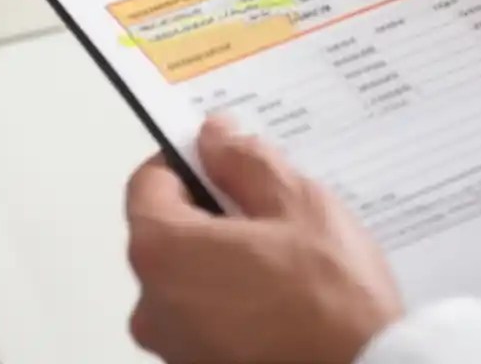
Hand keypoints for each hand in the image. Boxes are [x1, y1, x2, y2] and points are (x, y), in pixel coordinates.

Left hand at [125, 119, 402, 363]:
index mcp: (164, 252)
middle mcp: (152, 305)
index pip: (148, 183)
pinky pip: (208, 317)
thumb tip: (215, 138)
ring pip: (191, 278)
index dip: (189, 161)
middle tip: (275, 213)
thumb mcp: (299, 205)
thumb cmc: (332, 301)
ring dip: (229, 260)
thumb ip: (246, 162)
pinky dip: (237, 301)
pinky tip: (287, 298)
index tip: (225, 157)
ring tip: (291, 263)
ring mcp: (173, 345)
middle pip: (169, 234)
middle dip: (215, 214)